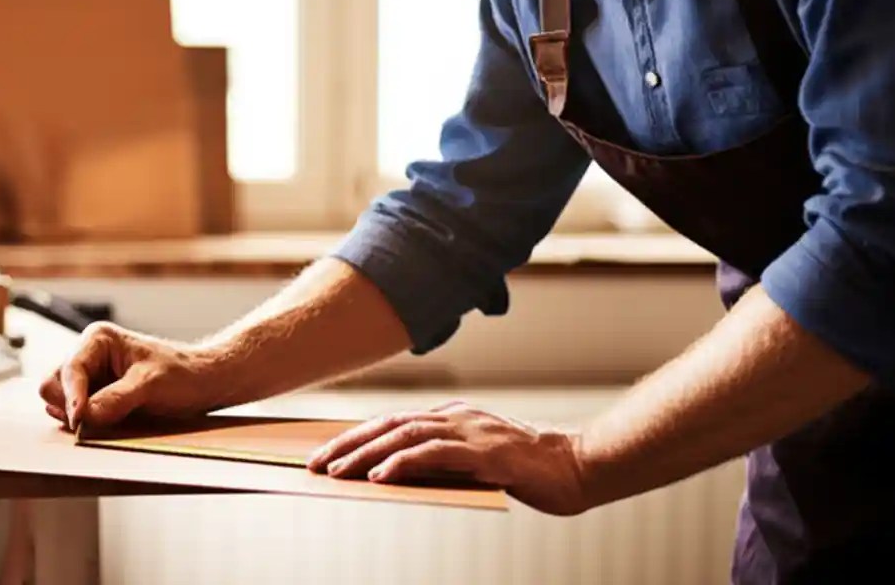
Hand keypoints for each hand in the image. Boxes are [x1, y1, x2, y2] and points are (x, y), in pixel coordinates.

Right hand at [38, 322, 220, 431]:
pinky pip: (74, 413)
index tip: (80, 421)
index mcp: (98, 339)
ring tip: (112, 418)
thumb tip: (85, 416)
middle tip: (96, 420)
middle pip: (52, 386)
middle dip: (70, 406)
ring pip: (58, 402)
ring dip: (77, 416)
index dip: (72, 397)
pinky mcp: (95, 397)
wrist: (203, 383)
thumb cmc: (182, 375)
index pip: (68, 371)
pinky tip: (110, 422)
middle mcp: (88, 355)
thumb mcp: (151, 385)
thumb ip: (116, 398)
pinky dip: (85, 422)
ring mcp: (90, 377)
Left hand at [306, 401, 590, 515]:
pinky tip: (380, 476)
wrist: (579, 467)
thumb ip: (444, 462)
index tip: (325, 452)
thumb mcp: (477, 463)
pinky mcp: (485, 453)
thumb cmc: (530, 471)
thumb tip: (399, 475)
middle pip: (389, 424)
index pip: (394, 422)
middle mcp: (457, 418)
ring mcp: (471, 432)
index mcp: (453, 417)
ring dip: (365, 454)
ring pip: (404, 436)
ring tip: (336, 471)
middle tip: (315, 463)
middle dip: (348, 443)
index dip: (357, 436)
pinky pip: (434, 455)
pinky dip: (402, 463)